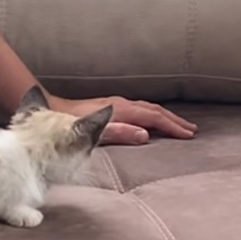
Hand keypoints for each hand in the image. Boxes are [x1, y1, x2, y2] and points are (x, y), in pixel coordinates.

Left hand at [48, 95, 196, 145]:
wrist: (48, 111)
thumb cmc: (69, 126)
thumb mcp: (94, 132)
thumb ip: (120, 133)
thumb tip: (145, 135)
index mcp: (122, 109)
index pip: (154, 117)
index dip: (173, 126)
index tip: (189, 135)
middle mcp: (122, 104)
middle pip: (156, 110)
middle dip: (175, 120)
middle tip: (192, 130)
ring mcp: (117, 104)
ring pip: (149, 108)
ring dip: (166, 116)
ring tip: (179, 124)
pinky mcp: (110, 107)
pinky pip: (141, 109)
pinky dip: (154, 115)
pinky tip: (152, 120)